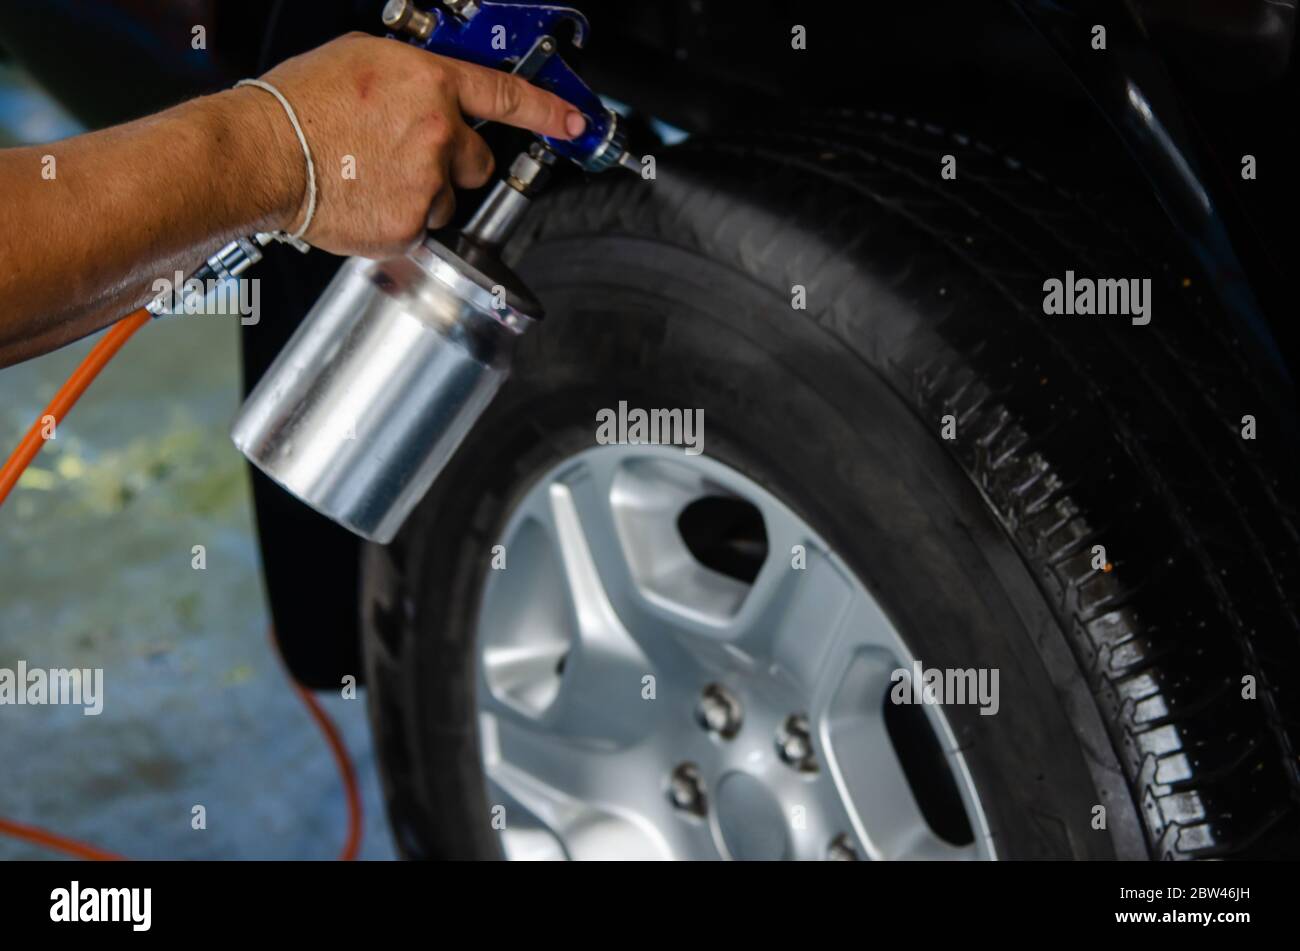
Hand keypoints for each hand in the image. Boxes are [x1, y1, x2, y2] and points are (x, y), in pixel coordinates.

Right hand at [245, 32, 585, 256]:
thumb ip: (414, 79)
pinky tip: (366, 200)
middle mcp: (437, 133)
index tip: (575, 123)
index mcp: (429, 84)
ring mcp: (426, 183)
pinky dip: (399, 221)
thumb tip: (434, 90)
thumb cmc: (299, 106)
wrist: (262, 153)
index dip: (548, 112)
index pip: (507, 97)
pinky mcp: (409, 225)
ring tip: (372, 178)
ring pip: (447, 199)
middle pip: (478, 162)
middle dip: (453, 163)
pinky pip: (420, 228)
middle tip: (406, 157)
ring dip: (421, 194)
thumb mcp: (363, 60)